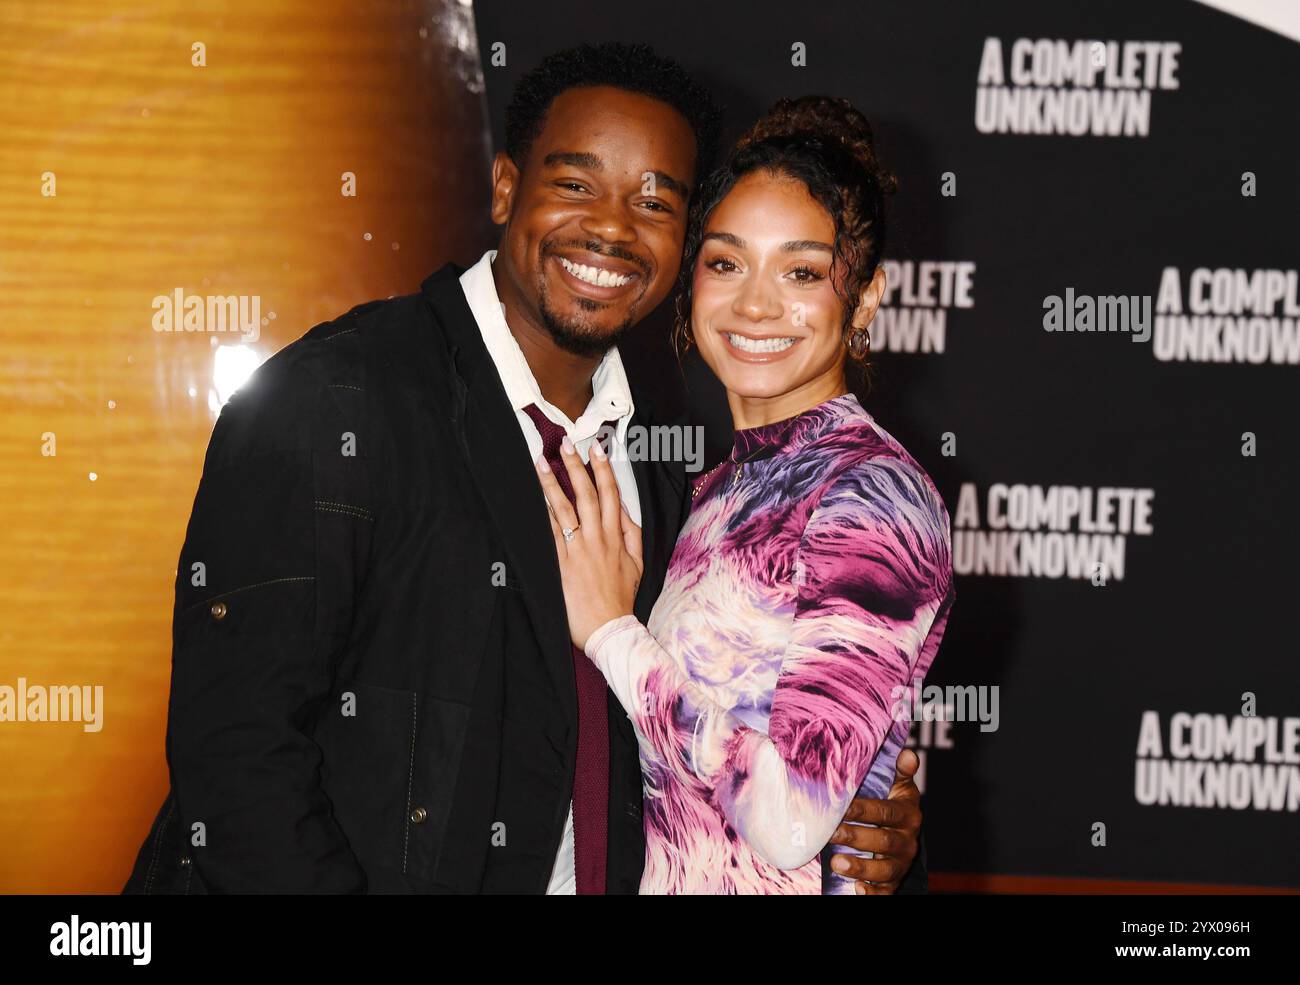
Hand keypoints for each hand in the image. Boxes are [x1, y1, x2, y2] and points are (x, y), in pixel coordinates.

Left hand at [534, 436, 643, 648]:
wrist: (609, 629)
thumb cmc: (621, 597)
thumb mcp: (638, 564)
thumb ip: (632, 534)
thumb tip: (625, 509)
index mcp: (617, 537)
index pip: (612, 496)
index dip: (604, 471)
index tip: (597, 449)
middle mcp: (597, 539)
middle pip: (588, 496)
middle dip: (577, 467)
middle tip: (567, 444)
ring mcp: (578, 551)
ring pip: (566, 511)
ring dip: (553, 484)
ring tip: (542, 462)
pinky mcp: (561, 565)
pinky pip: (552, 534)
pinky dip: (544, 515)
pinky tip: (536, 499)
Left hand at [826, 748, 921, 894]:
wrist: (902, 832)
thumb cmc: (892, 803)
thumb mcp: (898, 785)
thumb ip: (899, 770)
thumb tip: (907, 754)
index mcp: (908, 814)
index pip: (886, 812)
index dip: (864, 810)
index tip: (841, 807)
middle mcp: (907, 841)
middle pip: (884, 842)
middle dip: (856, 838)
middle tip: (830, 833)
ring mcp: (901, 863)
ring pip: (885, 870)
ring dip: (861, 868)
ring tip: (836, 863)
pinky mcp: (893, 882)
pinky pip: (886, 891)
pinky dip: (872, 893)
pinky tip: (857, 890)